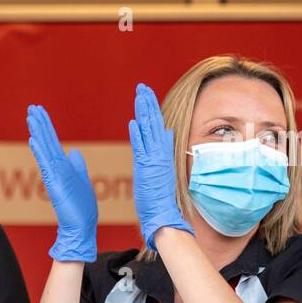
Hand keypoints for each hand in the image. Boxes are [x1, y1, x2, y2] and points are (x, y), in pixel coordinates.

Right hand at [27, 104, 97, 261]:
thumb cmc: (82, 208)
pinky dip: (40, 151)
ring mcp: (54, 175)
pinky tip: (33, 139)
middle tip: (32, 106)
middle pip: (46, 140)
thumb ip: (76, 165)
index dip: (46, 125)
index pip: (52, 141)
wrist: (81, 227)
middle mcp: (56, 168)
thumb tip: (74, 151)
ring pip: (44, 148)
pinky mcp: (54, 184)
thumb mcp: (82, 180)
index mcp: (63, 166)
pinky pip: (46, 164)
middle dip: (40, 123)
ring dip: (38, 132)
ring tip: (31, 116)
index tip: (40, 111)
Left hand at [128, 83, 192, 250]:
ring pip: (149, 132)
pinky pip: (142, 149)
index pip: (156, 126)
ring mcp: (154, 161)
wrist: (164, 215)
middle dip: (147, 104)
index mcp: (162, 153)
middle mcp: (160, 154)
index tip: (146, 94)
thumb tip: (167, 133)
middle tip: (141, 87)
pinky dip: (138, 136)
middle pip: (154, 123)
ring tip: (139, 96)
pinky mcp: (147, 169)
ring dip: (143, 113)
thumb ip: (162, 149)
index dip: (151, 109)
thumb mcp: (161, 169)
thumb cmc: (159, 197)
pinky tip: (133, 123)